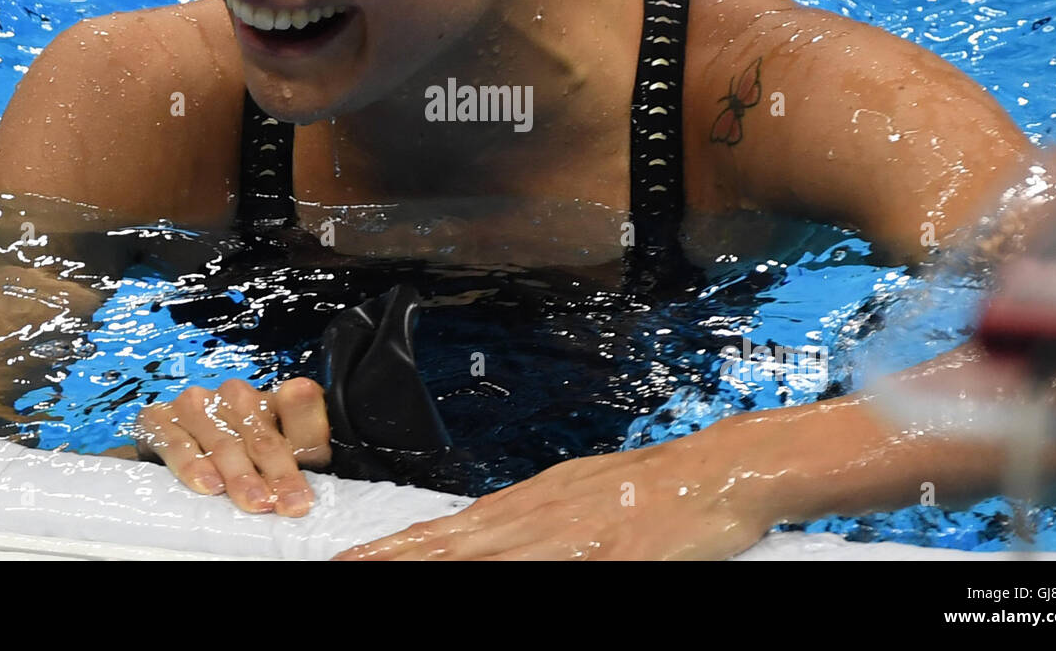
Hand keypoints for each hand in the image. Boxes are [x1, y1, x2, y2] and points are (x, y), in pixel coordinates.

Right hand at [133, 377, 330, 515]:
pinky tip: (207, 485)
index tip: (308, 487)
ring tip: (255, 501)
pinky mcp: (158, 418)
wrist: (180, 458)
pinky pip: (175, 441)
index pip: (298, 406)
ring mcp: (196, 404)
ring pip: (222, 440)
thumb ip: (304, 439)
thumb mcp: (283, 455)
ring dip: (239, 473)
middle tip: (287, 505)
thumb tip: (305, 402)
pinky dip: (192, 464)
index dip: (308, 441)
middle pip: (261, 435)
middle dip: (277, 472)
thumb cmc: (243, 461)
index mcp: (273, 400)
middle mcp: (235, 395)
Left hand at [332, 425, 775, 559]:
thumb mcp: (581, 490)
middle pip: (448, 545)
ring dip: (426, 566)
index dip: (399, 546)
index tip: (357, 557)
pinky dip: (501, 577)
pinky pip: (543, 576)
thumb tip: (496, 527)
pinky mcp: (603, 558)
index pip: (448, 530)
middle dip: (391, 560)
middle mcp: (536, 518)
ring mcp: (565, 540)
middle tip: (340, 569)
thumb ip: (537, 513)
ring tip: (373, 573)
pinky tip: (470, 585)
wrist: (715, 471)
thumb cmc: (653, 484)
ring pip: (479, 559)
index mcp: (530, 502)